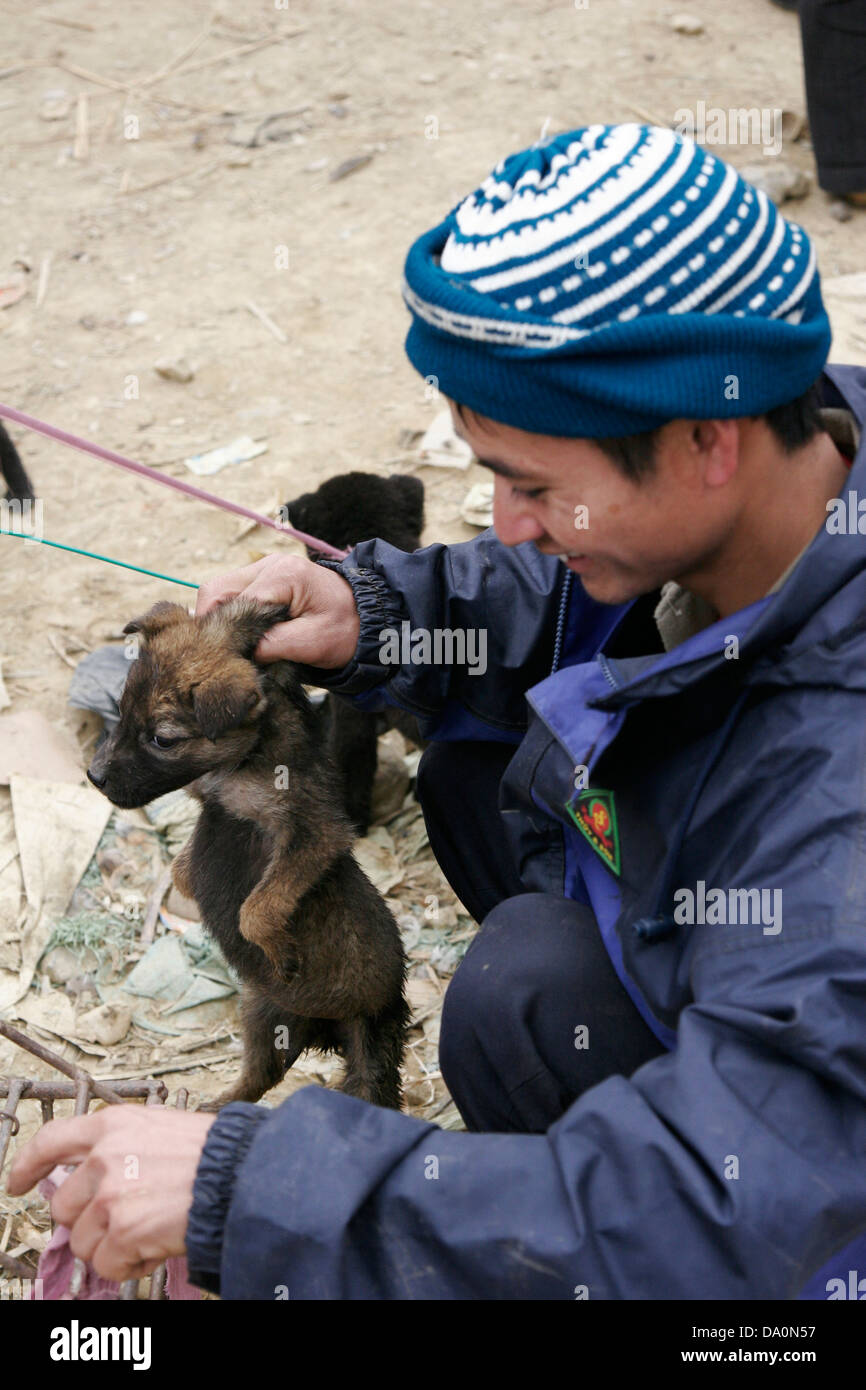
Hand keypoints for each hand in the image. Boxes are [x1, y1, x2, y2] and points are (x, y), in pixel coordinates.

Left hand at [6, 1106, 215, 1281]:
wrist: (242, 1177)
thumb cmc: (210, 1155)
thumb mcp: (159, 1129)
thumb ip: (119, 1148)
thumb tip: (91, 1179)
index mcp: (113, 1126)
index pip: (51, 1141)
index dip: (26, 1165)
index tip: (16, 1182)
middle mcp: (105, 1159)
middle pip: (63, 1207)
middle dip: (88, 1221)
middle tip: (124, 1219)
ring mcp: (111, 1197)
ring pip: (82, 1242)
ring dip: (111, 1245)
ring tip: (149, 1229)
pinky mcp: (123, 1233)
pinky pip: (106, 1265)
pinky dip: (129, 1265)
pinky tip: (155, 1246)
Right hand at [196, 554, 359, 665]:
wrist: (370, 618)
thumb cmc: (347, 631)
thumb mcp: (312, 643)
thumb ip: (272, 645)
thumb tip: (237, 653)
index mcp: (283, 575)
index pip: (232, 602)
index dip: (223, 631)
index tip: (226, 657)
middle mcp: (270, 564)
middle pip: (217, 591)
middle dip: (214, 623)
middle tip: (223, 653)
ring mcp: (267, 569)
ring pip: (221, 592)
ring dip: (222, 619)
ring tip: (234, 646)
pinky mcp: (266, 579)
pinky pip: (234, 594)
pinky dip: (231, 615)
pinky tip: (242, 635)